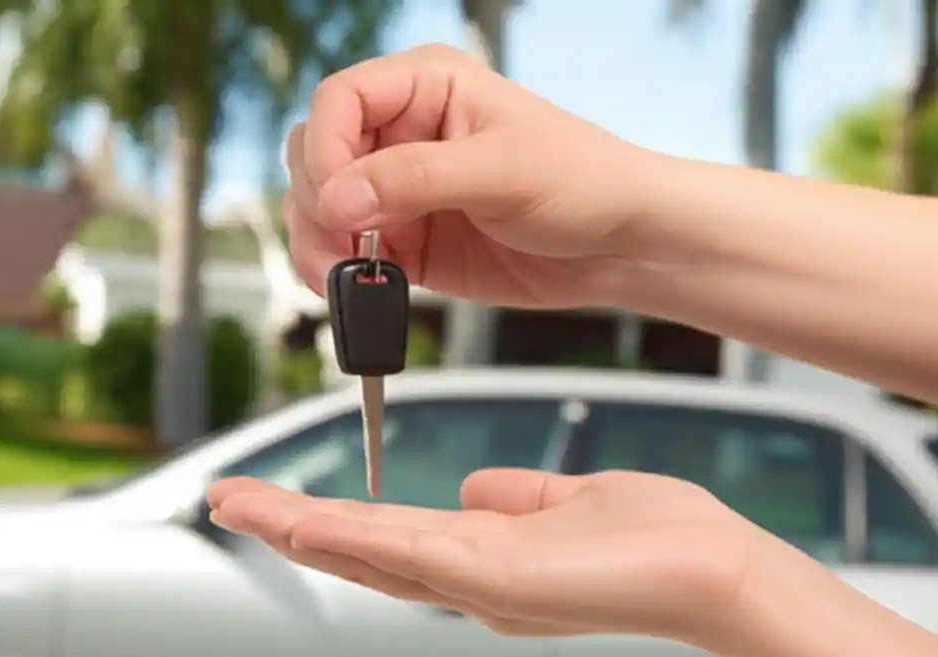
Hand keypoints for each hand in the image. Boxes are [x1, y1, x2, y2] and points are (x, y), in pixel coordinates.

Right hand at [207, 468, 763, 642]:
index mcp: (483, 559)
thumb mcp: (568, 503)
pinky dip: (346, 539)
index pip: (386, 536)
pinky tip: (301, 523)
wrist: (712, 569)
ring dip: (294, 530)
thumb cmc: (657, 538)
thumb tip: (477, 487)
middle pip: (357, 552)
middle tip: (228, 500)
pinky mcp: (491, 578)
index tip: (278, 499)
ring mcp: (473, 584)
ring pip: (364, 555)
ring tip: (237, 505)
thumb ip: (517, 499)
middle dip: (287, 527)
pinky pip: (403, 555)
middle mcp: (467, 581)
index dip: (326, 519)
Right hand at [285, 43, 663, 308]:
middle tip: (344, 243)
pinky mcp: (407, 241)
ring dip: (319, 242)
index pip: (340, 101)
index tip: (340, 199)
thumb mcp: (501, 171)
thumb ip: (414, 180)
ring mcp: (400, 189)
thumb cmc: (584, 181)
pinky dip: (340, 274)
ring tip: (348, 274)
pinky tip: (360, 288)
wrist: (621, 246)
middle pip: (316, 155)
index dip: (326, 149)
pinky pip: (348, 253)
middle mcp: (403, 132)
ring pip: (320, 208)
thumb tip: (339, 196)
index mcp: (427, 86)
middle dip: (318, 201)